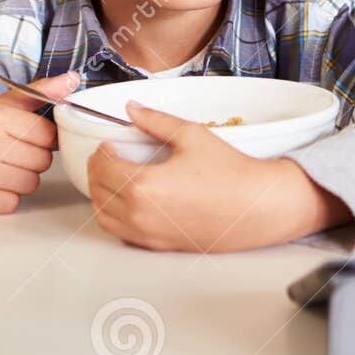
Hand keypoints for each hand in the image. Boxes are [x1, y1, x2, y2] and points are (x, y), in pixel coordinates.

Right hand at [0, 72, 74, 213]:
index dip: (40, 138)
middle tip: (6, 152)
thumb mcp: (2, 105)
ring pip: (30, 184)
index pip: (49, 136)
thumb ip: (40, 91)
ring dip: (19, 179)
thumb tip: (73, 79)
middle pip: (42, 161)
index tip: (21, 136)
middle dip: (31, 158)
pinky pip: (11, 202)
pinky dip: (3, 197)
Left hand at [86, 102, 346, 251]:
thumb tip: (133, 109)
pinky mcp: (159, 245)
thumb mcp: (192, 136)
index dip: (102, 151)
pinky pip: (122, 233)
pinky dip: (116, 217)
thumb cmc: (231, 172)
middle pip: (98, 191)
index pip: (103, 167)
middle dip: (97, 171)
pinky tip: (129, 203)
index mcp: (144, 185)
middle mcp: (140, 214)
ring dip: (101, 196)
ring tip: (113, 179)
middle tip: (108, 157)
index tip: (109, 143)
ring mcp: (148, 234)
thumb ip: (157, 121)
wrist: (257, 205)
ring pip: (104, 217)